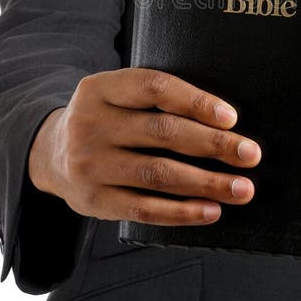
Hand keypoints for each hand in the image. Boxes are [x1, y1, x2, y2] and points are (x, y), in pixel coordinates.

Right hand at [28, 67, 260, 225]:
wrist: (50, 155)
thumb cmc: (107, 120)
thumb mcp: (117, 96)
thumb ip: (157, 100)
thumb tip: (225, 120)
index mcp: (100, 89)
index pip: (154, 88)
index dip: (195, 101)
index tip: (231, 117)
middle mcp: (90, 124)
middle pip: (162, 132)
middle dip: (213, 145)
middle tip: (250, 154)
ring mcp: (90, 165)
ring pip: (158, 174)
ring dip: (207, 183)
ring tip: (242, 188)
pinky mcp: (94, 201)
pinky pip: (144, 209)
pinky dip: (182, 212)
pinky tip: (212, 210)